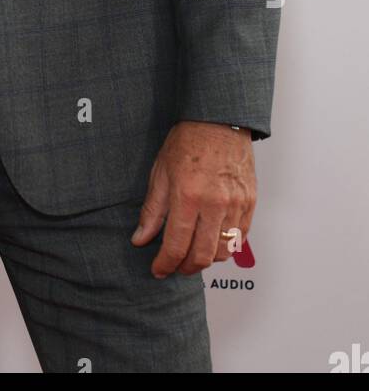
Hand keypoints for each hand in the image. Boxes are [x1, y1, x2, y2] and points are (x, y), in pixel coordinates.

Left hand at [130, 121, 255, 277]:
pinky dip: (225, 247)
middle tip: (174, 266)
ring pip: (222, 252)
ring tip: (192, 253)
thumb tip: (141, 239)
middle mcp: (214, 204)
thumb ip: (152, 210)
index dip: (165, 264)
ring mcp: (236, 205)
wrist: (219, 121)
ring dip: (205, 259)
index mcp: (188, 196)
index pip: (176, 245)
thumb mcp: (161, 173)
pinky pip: (239, 238)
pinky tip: (212, 241)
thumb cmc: (188, 142)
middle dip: (185, 267)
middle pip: (201, 256)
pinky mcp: (250, 203)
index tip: (158, 270)